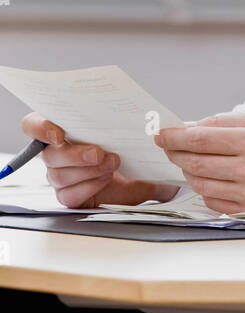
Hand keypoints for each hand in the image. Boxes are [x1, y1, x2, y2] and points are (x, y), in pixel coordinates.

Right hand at [21, 113, 180, 209]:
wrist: (138, 175)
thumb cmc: (125, 149)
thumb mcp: (128, 133)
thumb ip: (127, 122)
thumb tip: (145, 116)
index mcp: (59, 130)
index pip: (32, 125)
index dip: (40, 128)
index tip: (59, 134)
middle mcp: (54, 154)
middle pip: (50, 155)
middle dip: (76, 154)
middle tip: (99, 153)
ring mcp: (59, 176)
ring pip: (59, 175)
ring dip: (87, 170)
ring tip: (111, 165)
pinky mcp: (68, 196)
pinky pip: (69, 195)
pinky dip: (88, 187)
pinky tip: (105, 180)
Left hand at [154, 112, 244, 214]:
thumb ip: (228, 123)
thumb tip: (192, 127)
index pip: (201, 139)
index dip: (175, 136)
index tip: (161, 134)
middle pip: (196, 162)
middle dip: (176, 153)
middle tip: (169, 147)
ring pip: (201, 184)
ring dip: (189, 171)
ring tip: (189, 161)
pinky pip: (214, 202)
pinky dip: (205, 190)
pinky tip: (208, 179)